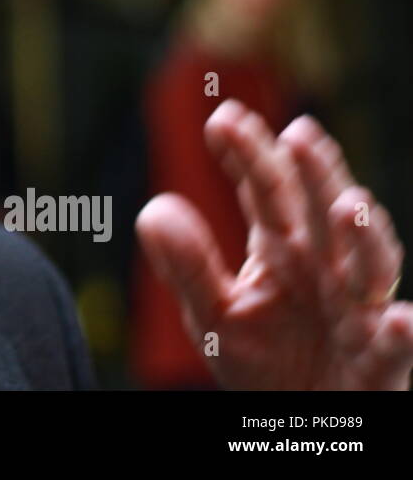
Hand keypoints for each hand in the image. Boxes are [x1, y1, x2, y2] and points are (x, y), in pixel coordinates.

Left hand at [136, 99, 412, 388]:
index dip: (250, 156)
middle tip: (298, 133)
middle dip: (315, 175)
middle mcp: (326, 268)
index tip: (224, 119)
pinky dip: (402, 333)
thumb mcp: (212, 314)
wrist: (297, 422)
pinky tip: (398, 319)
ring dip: (365, 238)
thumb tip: (152, 207)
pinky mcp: (382, 361)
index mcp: (283, 248)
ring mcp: (358, 311)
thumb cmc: (261, 360)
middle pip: (322, 213)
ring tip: (350, 207)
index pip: (266, 192)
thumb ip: (187, 265)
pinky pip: (396, 348)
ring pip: (371, 267)